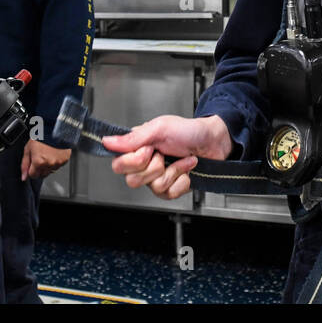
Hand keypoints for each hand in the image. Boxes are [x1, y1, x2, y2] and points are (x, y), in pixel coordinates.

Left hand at [21, 140, 70, 180]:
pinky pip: (58, 165)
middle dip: (39, 168)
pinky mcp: (65, 160)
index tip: (32, 164)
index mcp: (39, 162)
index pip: (33, 175)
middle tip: (40, 157)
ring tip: (48, 154)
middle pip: (42, 174)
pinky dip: (56, 161)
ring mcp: (58, 163)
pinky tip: (54, 153)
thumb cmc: (41, 136)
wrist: (54, 128)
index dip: (31, 170)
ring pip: (51, 171)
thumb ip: (25, 164)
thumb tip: (24, 177)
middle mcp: (49, 164)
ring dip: (48, 165)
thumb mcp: (28, 149)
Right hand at [102, 115, 232, 200]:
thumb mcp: (159, 128)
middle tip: (165, 154)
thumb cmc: (188, 131)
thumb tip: (108, 141)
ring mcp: (158, 178)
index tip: (149, 149)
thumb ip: (133, 138)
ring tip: (182, 159)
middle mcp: (145, 165)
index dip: (134, 161)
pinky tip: (187, 168)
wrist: (213, 141)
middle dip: (155, 167)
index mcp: (137, 148)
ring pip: (154, 188)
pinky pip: (169, 194)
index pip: (118, 165)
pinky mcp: (171, 188)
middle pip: (133, 181)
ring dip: (173, 171)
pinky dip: (182, 180)